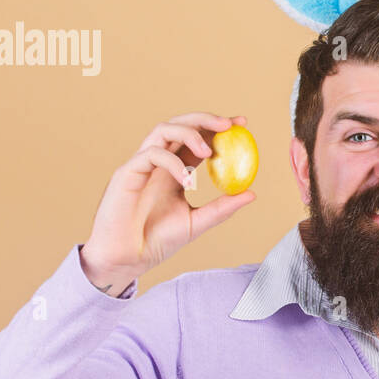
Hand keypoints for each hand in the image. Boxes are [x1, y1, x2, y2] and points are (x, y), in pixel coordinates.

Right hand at [80, 113, 255, 291]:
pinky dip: (173, 163)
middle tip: (229, 124)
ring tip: (209, 151)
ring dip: (189, 133)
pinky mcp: (127, 172)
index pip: (197, 139)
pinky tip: (188, 182)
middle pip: (180, 125)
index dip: (218, 127)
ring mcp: (141, 165)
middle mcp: (158, 162)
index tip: (242, 123)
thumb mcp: (197, 222)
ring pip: (163, 130)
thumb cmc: (158, 241)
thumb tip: (251, 193)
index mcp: (175, 170)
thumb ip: (222, 208)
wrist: (128, 259)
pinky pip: (152, 154)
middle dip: (205, 119)